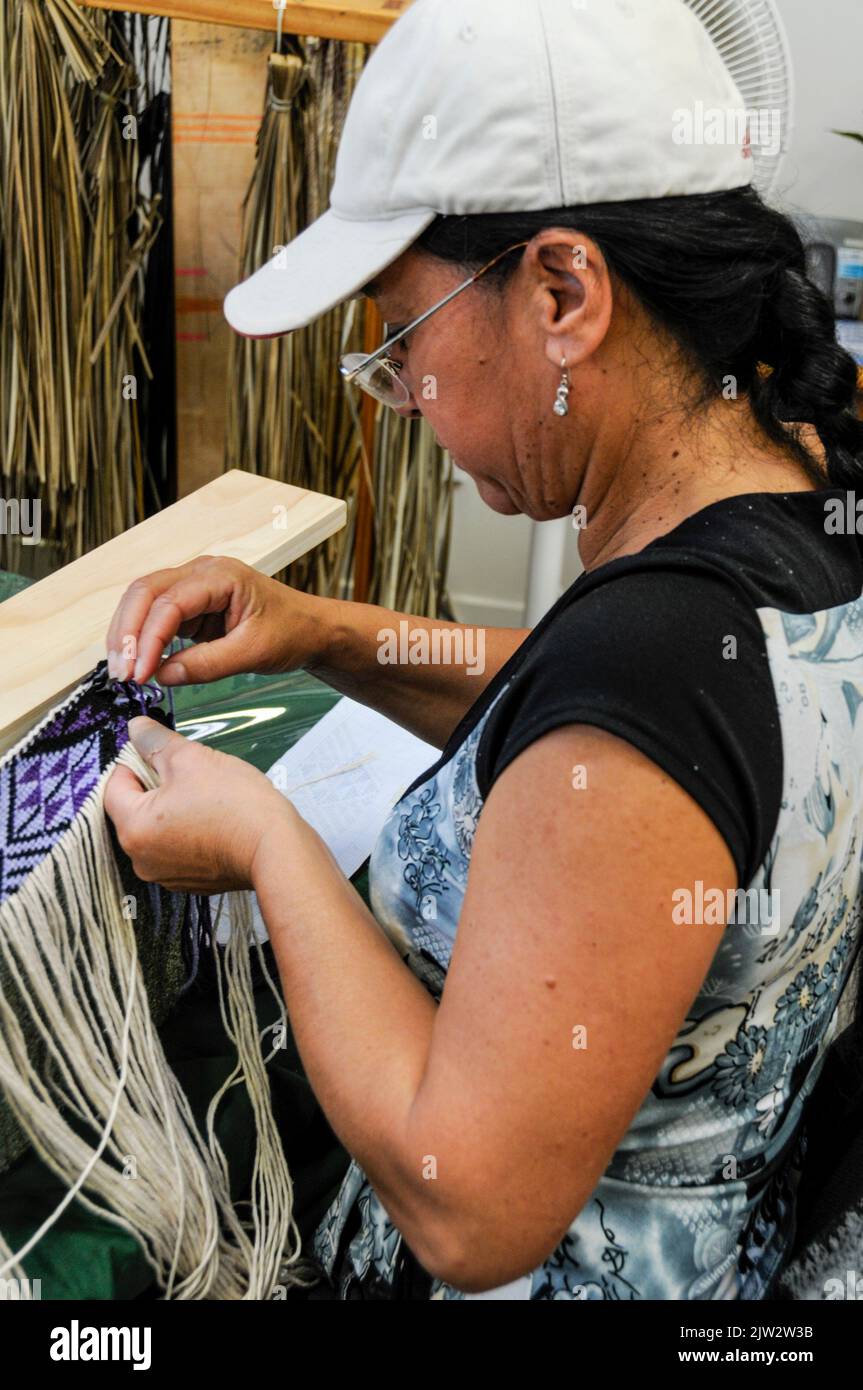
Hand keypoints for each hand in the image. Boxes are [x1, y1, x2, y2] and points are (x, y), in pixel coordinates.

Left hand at [104, 716, 295, 893]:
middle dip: (156, 786)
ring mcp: (166, 875)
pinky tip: (214, 819)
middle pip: (134, 810)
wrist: (276, 848)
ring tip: (205, 797)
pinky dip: (189, 832)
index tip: (160, 753)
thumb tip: (136, 728)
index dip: (134, 761)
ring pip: (157, 829)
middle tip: (188, 773)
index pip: (113, 786)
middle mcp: (142, 858)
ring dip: (172, 809)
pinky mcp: (191, 882)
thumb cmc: (234, 805)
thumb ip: (155, 741)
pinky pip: (178, 849)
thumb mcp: (191, 758)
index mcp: (133, 828)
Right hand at [105, 555, 334, 686]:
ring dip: (128, 635)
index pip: (170, 602)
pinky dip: (141, 639)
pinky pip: (155, 616)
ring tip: (124, 672)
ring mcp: (193, 586)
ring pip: (143, 602)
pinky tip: (138, 663)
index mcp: (221, 576)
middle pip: (144, 592)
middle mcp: (201, 573)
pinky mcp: (190, 605)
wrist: (311, 629)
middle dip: (127, 633)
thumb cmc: (291, 631)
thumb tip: (162, 676)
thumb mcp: (253, 653)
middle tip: (122, 673)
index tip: (140, 673)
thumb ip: (207, 665)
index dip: (148, 638)